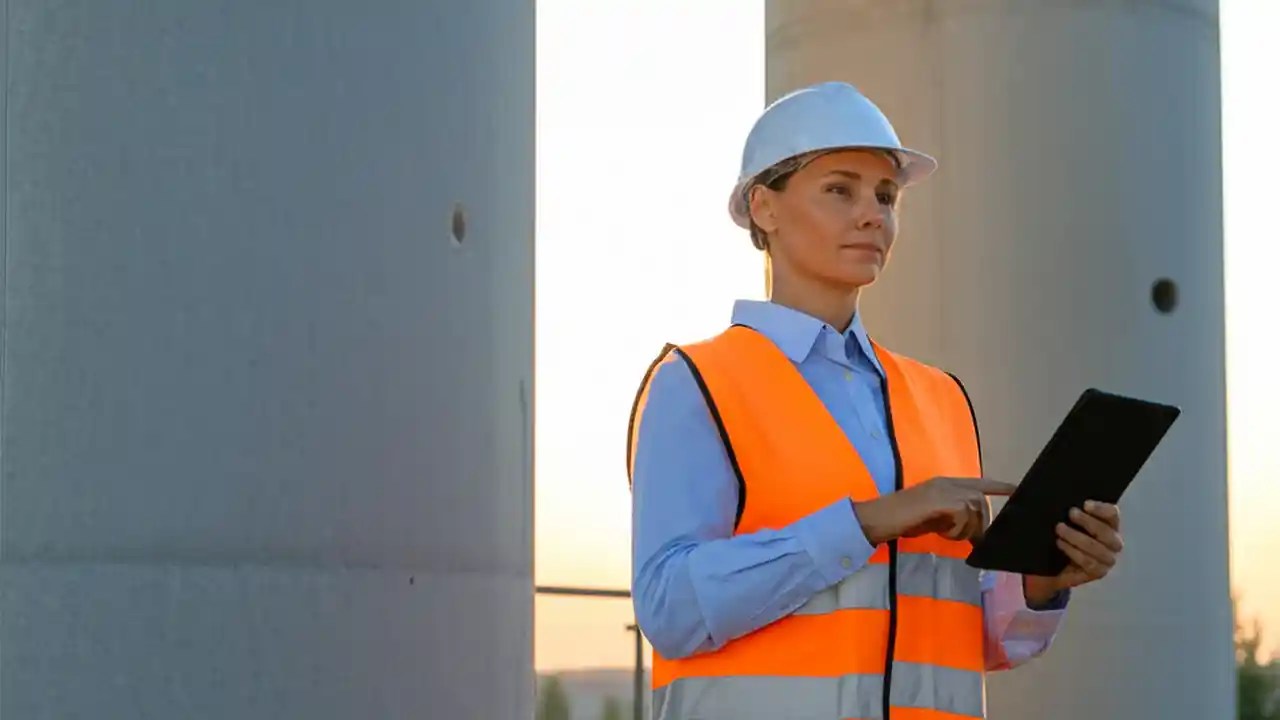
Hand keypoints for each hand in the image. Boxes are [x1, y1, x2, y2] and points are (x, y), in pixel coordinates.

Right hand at [853, 476, 1017, 544]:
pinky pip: (963, 516)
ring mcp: (945, 489)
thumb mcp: (932, 518)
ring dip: (965, 528)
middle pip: (980, 501)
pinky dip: (956, 529)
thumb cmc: (899, 520)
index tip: (1016, 489)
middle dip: (978, 523)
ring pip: (974, 509)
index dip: (998, 486)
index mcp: (945, 484)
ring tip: (945, 534)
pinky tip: (940, 532)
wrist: (878, 518)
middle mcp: (947, 482)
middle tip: (962, 538)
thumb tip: (972, 531)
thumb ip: (951, 517)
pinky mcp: (942, 500)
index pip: (979, 483)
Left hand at [1025, 500, 1123, 601]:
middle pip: (1107, 532)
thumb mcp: (1064, 518)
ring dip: (1077, 537)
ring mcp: (1108, 559)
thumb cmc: (1061, 534)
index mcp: (1109, 524)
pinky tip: (1061, 544)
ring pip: (1097, 548)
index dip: (1101, 509)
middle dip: (1088, 522)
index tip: (1085, 504)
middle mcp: (1113, 541)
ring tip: (1060, 529)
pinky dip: (1073, 552)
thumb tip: (1060, 493)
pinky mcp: (1099, 572)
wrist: (1051, 563)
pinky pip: (1089, 563)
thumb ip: (1069, 509)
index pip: (1112, 514)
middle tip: (1071, 513)